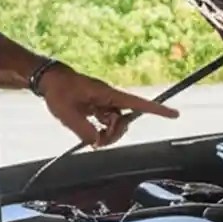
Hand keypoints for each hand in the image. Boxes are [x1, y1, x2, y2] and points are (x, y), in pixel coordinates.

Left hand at [37, 64, 178, 146]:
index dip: (156, 109)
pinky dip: (101, 130)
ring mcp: (102, 102)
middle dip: (116, 133)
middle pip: (125, 119)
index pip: (137, 103)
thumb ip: (83, 129)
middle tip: (98, 141)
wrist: (48, 79)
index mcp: (107, 95)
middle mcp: (108, 98)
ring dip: (108, 133)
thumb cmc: (58, 91)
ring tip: (92, 139)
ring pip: (115, 123)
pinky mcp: (95, 106)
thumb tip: (98, 142)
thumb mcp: (68, 113)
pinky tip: (90, 134)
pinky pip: (105, 121)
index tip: (174, 114)